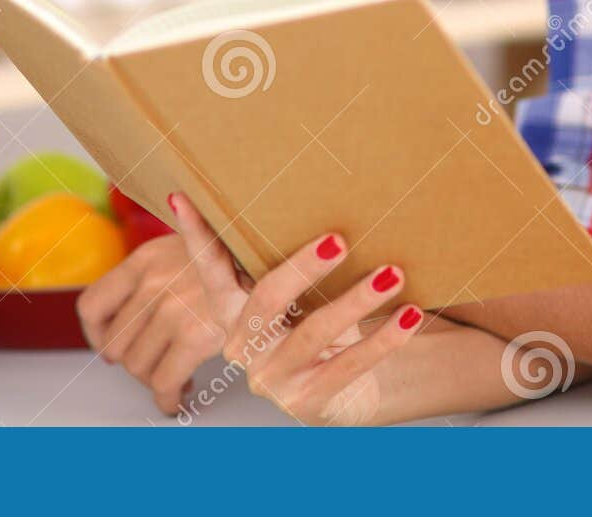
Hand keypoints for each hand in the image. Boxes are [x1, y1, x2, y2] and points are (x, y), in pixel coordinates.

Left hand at [76, 232, 224, 413]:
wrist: (279, 258)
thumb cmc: (236, 258)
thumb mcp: (187, 247)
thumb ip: (155, 275)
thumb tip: (127, 314)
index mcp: (145, 259)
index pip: (92, 307)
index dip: (96, 336)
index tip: (109, 346)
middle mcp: (154, 282)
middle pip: (115, 344)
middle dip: (132, 361)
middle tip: (151, 363)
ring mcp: (175, 309)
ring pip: (138, 367)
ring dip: (153, 380)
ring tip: (171, 376)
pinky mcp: (198, 335)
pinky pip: (164, 383)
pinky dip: (168, 398)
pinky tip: (180, 396)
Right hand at [169, 191, 424, 425]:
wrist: (344, 392)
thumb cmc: (317, 325)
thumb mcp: (296, 295)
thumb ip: (283, 260)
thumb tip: (310, 190)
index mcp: (232, 312)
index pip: (210, 270)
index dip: (196, 237)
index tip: (181, 197)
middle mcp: (244, 346)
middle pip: (268, 299)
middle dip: (304, 267)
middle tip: (340, 239)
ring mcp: (273, 378)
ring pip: (315, 331)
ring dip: (357, 300)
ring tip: (393, 274)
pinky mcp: (308, 401)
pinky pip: (350, 364)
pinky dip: (384, 339)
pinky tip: (410, 315)